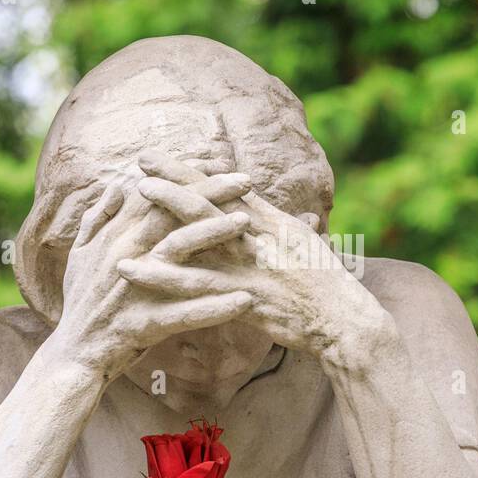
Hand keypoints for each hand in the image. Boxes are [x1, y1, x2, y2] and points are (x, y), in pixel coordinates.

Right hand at [47, 167, 255, 376]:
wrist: (73, 354)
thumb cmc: (81, 303)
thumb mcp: (80, 255)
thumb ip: (98, 218)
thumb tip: (117, 186)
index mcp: (115, 238)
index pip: (154, 196)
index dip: (184, 176)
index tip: (217, 162)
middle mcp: (126, 256)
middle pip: (172, 214)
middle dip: (209, 194)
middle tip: (246, 179)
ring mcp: (135, 288)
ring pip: (178, 253)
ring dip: (214, 235)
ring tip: (248, 223)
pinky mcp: (144, 323)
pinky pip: (185, 314)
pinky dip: (215, 308)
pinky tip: (246, 300)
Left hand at [116, 153, 394, 366]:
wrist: (346, 320)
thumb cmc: (330, 286)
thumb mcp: (308, 246)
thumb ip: (286, 226)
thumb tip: (276, 211)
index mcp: (274, 222)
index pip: (228, 188)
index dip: (195, 171)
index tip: (170, 157)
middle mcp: (259, 237)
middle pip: (209, 200)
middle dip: (173, 180)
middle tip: (140, 162)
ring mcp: (250, 266)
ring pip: (198, 234)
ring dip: (162, 216)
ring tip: (131, 201)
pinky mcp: (243, 296)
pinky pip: (196, 284)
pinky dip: (164, 276)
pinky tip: (136, 271)